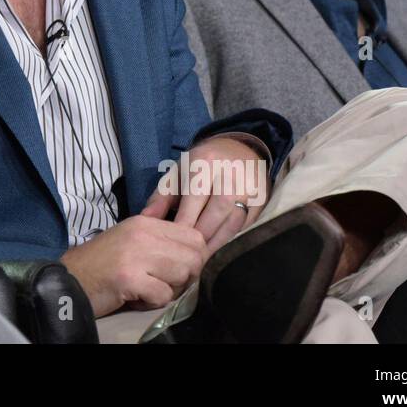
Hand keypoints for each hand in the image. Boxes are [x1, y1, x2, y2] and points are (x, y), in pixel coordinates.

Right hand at [60, 215, 207, 316]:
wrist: (69, 279)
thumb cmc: (101, 264)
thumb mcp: (131, 240)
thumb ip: (160, 241)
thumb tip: (197, 252)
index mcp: (145, 223)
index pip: (194, 236)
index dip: (194, 257)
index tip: (179, 269)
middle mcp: (143, 234)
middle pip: (194, 257)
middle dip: (185, 277)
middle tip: (163, 283)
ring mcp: (136, 255)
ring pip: (182, 276)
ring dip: (169, 290)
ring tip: (147, 289)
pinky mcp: (129, 278)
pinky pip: (162, 295)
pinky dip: (152, 302)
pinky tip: (135, 297)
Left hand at [142, 135, 267, 254]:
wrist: (240, 149)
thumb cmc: (201, 165)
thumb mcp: (178, 172)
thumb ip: (161, 197)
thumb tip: (145, 220)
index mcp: (204, 164)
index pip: (192, 200)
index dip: (182, 225)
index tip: (170, 243)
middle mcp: (229, 175)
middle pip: (214, 215)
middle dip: (199, 237)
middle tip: (185, 255)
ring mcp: (249, 188)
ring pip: (231, 224)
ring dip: (215, 243)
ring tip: (199, 257)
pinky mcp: (261, 201)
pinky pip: (244, 226)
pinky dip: (229, 238)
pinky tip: (216, 247)